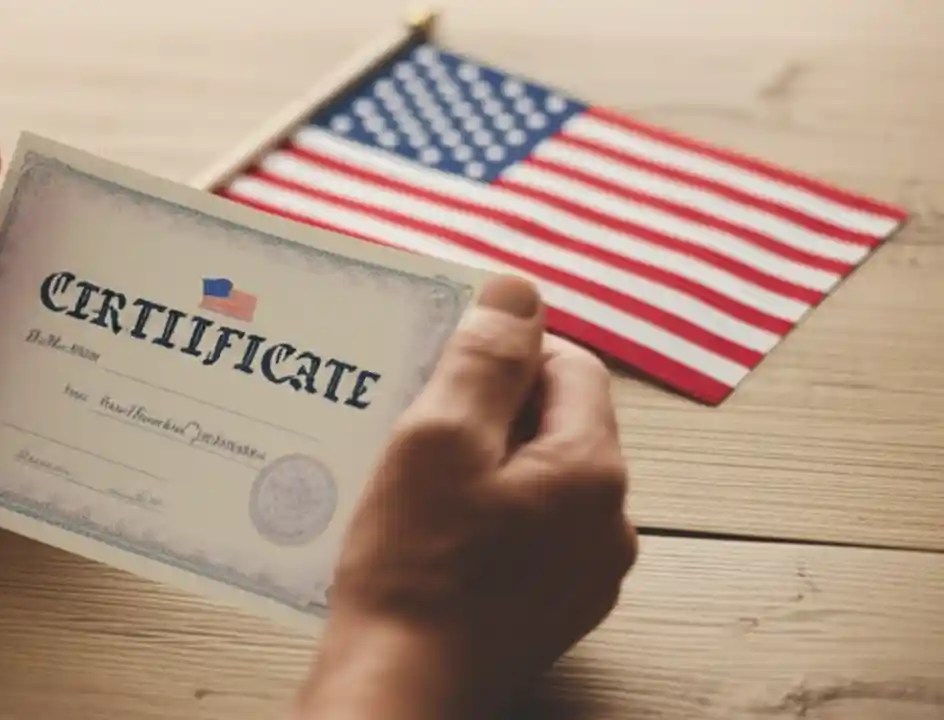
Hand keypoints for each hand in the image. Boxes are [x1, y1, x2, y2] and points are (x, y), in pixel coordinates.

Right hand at [292, 277, 636, 718]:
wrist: (401, 691)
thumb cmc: (414, 569)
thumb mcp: (438, 439)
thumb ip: (485, 358)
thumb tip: (519, 292)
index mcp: (593, 471)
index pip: (570, 366)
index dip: (506, 353)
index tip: (443, 366)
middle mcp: (608, 524)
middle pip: (557, 425)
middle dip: (489, 410)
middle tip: (417, 421)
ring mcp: (583, 575)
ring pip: (538, 481)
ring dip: (484, 464)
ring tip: (415, 478)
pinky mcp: (549, 610)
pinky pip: (526, 532)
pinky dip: (486, 516)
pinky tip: (430, 529)